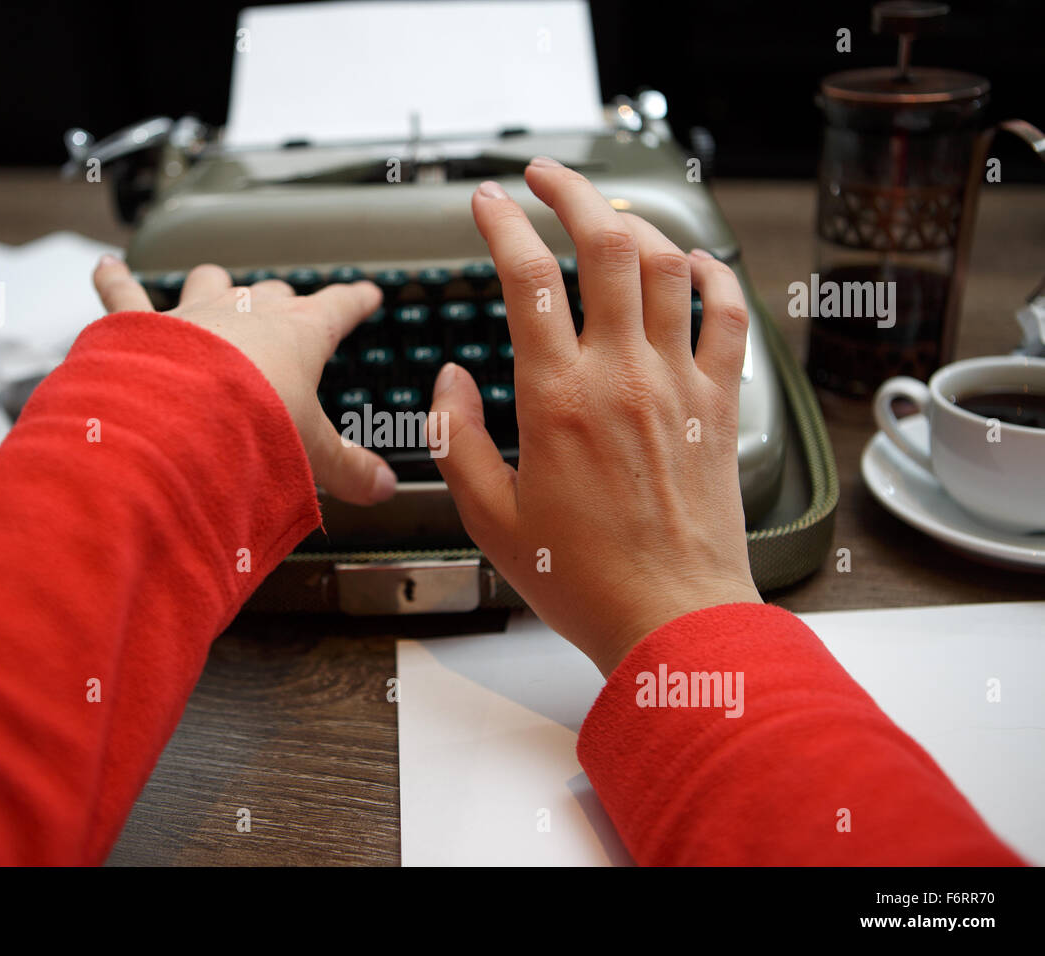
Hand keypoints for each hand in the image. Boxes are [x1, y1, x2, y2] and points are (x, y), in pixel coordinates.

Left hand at [93, 256, 396, 504]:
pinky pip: (124, 293)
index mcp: (298, 334)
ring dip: (216, 284)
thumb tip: (383, 487)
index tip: (366, 292)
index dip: (355, 300)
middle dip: (284, 299)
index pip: (337, 307)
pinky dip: (114, 279)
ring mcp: (193, 314)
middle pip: (272, 295)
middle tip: (292, 307)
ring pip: (211, 282)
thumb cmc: (251, 425)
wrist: (179, 422)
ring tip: (216, 281)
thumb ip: (350, 470)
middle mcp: (245, 312)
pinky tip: (106, 265)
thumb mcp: (313, 454)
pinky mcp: (141, 327)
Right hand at [430, 161, 760, 676]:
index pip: (526, 279)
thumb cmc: (582, 578)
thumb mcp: (490, 518)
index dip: (501, 224)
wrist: (673, 618)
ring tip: (606, 211)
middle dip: (569, 192)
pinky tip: (694, 264)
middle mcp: (623, 375)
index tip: (486, 202)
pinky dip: (714, 276)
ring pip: (667, 266)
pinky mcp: (720, 403)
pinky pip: (728, 316)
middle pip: (605, 244)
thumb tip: (453, 379)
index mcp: (558, 399)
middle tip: (544, 177)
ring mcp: (679, 382)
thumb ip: (459, 438)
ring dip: (635, 221)